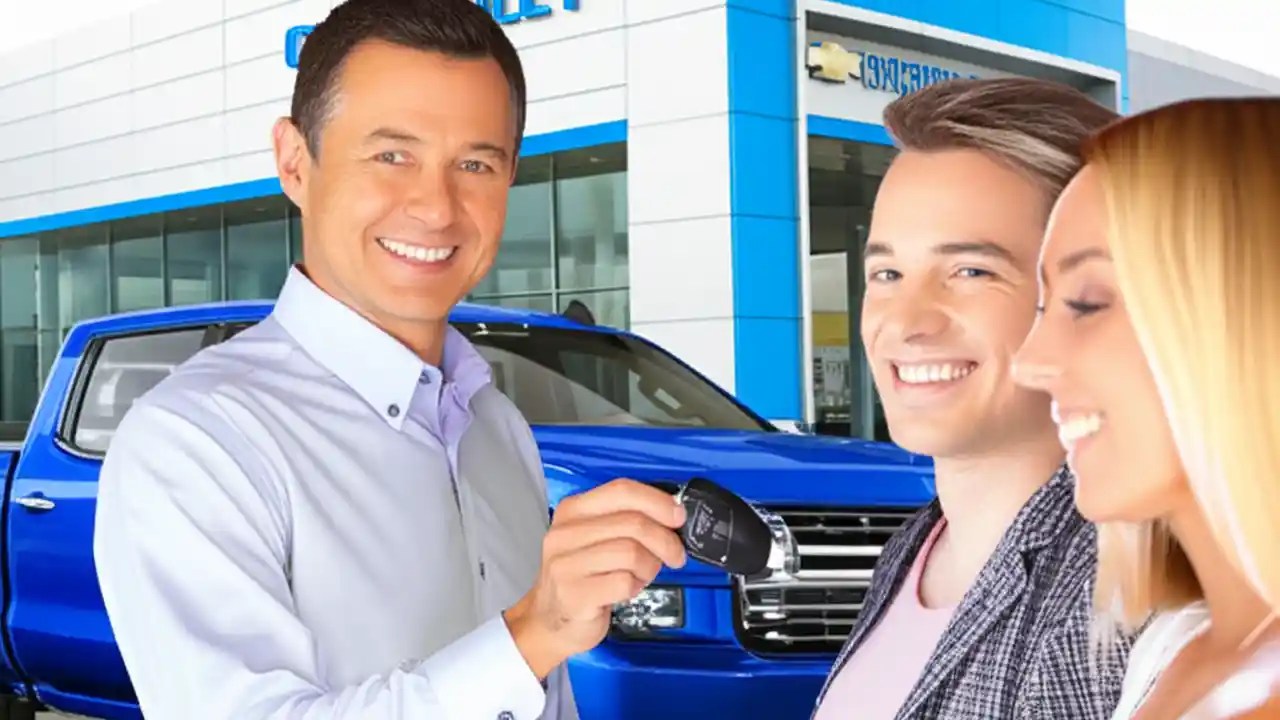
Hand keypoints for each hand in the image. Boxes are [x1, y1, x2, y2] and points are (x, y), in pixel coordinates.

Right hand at [504, 478, 687, 678]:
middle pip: (633, 523)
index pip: (622, 490)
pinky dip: (635, 586)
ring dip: (650, 566)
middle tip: (674, 555)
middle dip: (665, 540)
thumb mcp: (596, 538)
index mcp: (573, 510)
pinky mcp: (574, 594)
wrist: (550, 619)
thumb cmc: (582, 576)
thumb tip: (673, 513)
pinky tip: (627, 589)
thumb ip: (626, 520)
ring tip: (643, 575)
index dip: (658, 501)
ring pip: (632, 552)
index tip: (678, 516)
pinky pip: (624, 582)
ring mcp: (567, 563)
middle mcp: (565, 533)